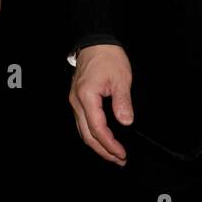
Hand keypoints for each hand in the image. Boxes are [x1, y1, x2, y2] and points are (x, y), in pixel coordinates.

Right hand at [69, 45, 134, 165]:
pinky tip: (102, 139)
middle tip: (119, 160)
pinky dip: (93, 134)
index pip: (98, 129)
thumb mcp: (121, 78)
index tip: (121, 154)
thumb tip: (126, 122)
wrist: (95, 42)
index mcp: (87, 97)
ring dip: (97, 145)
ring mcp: (75, 101)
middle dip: (103, 151)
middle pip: (87, 135)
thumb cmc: (108, 57)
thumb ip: (122, 101)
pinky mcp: (77, 99)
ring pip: (83, 131)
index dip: (110, 145)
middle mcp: (77, 102)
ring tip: (113, 154)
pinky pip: (82, 123)